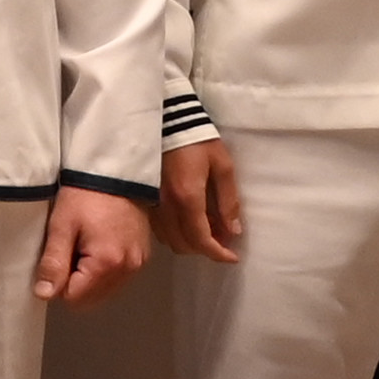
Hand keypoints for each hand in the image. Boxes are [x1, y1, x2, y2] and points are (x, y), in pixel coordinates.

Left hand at [35, 182, 153, 308]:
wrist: (115, 173)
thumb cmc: (84, 196)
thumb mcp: (61, 226)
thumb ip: (53, 263)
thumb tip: (44, 294)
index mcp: (108, 263)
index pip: (75, 299)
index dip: (58, 284)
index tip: (56, 259)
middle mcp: (128, 269)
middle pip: (92, 299)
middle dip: (74, 283)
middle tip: (69, 251)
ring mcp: (139, 264)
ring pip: (105, 291)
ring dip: (89, 278)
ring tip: (82, 247)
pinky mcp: (143, 257)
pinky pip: (118, 279)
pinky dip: (104, 271)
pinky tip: (96, 247)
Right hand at [157, 138, 245, 261]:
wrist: (167, 120)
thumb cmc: (198, 141)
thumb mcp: (223, 167)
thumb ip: (229, 201)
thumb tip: (233, 231)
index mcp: (188, 198)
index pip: (201, 239)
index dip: (218, 253)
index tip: (232, 258)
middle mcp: (166, 206)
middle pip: (183, 245)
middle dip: (205, 249)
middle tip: (223, 238)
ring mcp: (152, 204)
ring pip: (169, 239)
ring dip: (189, 242)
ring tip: (207, 229)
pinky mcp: (145, 199)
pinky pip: (159, 228)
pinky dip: (175, 233)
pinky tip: (188, 220)